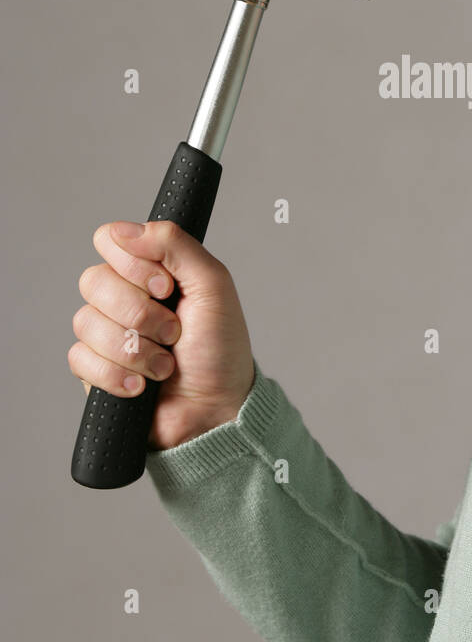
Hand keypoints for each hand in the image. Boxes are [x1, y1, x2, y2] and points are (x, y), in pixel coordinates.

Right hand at [69, 221, 254, 450]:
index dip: (132, 263)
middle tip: (174, 332)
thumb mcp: (213, 285)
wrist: (215, 411)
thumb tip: (123, 229)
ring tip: (165, 365)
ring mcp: (106, 333)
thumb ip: (175, 245)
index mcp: (150, 270)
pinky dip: (116, 374)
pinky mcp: (93, 369)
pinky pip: (80, 359)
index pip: (109, 239)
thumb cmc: (221, 349)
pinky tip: (141, 386)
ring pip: (85, 322)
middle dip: (140, 314)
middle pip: (93, 281)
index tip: (167, 288)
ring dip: (134, 349)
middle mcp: (123, 296)